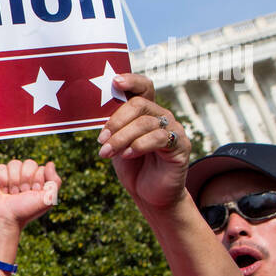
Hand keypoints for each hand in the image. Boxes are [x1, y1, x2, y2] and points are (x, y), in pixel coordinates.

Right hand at [0, 159, 60, 228]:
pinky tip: (2, 190)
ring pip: (14, 163)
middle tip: (22, 193)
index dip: (38, 180)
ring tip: (11, 193)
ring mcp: (8, 174)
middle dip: (26, 180)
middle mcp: (22, 175)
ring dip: (14, 181)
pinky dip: (3, 180)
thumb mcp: (48, 199)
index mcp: (36, 179)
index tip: (33, 193)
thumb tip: (50, 163)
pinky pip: (1, 167)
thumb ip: (55, 181)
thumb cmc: (26, 210)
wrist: (6, 218)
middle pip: (29, 163)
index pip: (41, 168)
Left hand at [97, 74, 190, 208]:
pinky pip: (159, 138)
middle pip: (140, 104)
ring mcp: (173, 129)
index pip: (143, 87)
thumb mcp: (116, 143)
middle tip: (101, 139)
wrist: (149, 193)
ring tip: (106, 153)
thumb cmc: (132, 166)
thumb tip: (94, 110)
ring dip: (121, 138)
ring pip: (145, 123)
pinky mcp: (181, 146)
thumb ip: (112, 126)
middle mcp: (162, 116)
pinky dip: (139, 145)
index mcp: (146, 111)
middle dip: (116, 121)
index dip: (131, 81)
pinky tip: (127, 155)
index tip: (114, 82)